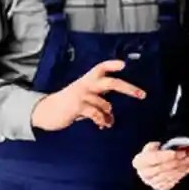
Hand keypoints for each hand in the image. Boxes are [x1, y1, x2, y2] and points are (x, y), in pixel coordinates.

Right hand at [30, 60, 144, 131]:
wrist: (47, 112)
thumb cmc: (67, 106)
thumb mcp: (82, 99)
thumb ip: (97, 103)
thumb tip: (111, 118)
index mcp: (87, 80)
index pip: (101, 68)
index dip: (112, 65)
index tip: (124, 64)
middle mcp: (86, 85)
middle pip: (111, 82)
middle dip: (128, 88)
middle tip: (141, 94)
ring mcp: (82, 95)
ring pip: (106, 104)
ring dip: (109, 115)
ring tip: (107, 123)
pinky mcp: (78, 106)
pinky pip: (97, 114)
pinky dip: (102, 121)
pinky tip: (102, 125)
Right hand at [133, 141, 188, 189]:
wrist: (151, 165)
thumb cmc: (153, 153)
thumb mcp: (156, 146)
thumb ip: (165, 145)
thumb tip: (180, 145)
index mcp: (140, 161)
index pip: (153, 158)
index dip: (165, 155)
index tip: (177, 152)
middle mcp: (144, 174)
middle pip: (165, 167)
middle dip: (180, 160)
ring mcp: (153, 182)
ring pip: (172, 174)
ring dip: (186, 166)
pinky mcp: (162, 187)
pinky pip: (176, 180)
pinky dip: (185, 172)